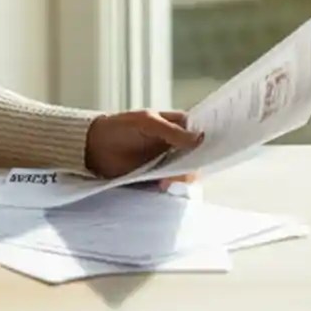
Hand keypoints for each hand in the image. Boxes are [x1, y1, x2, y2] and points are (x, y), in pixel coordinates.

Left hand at [84, 110, 203, 186]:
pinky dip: (170, 186)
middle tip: (186, 172)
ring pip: (186, 172)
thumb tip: (200, 138)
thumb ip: (172, 132)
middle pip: (197, 156)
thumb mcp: (146, 123)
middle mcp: (176, 144)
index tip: (217, 150)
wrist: (93, 146)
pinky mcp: (157, 177)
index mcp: (177, 125)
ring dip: (181, 178)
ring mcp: (167, 162)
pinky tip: (162, 186)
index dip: (211, 141)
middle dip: (196, 164)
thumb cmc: (119, 127)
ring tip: (166, 181)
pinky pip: (170, 183)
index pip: (202, 132)